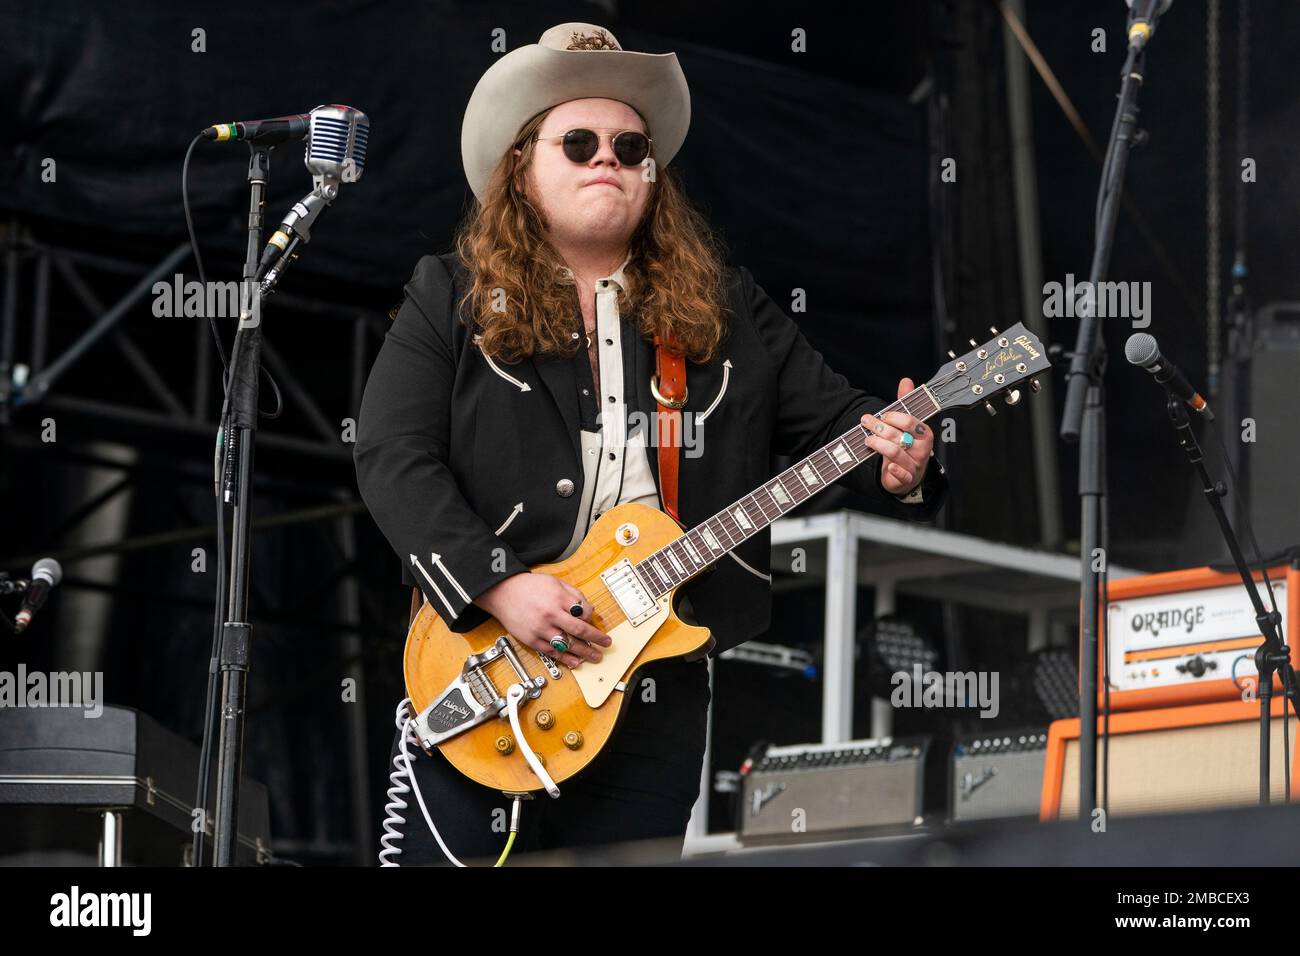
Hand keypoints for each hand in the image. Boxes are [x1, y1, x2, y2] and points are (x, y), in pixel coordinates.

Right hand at [475, 572, 611, 668]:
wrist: (503, 592)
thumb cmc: (529, 586)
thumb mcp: (555, 582)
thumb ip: (573, 594)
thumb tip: (588, 609)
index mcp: (558, 598)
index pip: (584, 611)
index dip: (592, 618)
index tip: (594, 621)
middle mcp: (550, 614)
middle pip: (579, 630)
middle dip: (596, 638)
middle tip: (606, 643)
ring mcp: (540, 629)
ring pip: (567, 644)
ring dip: (584, 652)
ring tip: (595, 656)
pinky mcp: (532, 640)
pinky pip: (551, 652)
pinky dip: (565, 659)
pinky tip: (575, 662)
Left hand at [860, 377, 933, 495]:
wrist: (909, 474)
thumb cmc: (907, 446)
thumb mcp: (906, 424)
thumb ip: (905, 404)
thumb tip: (906, 381)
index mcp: (924, 433)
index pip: (912, 422)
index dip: (894, 417)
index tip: (882, 415)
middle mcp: (922, 449)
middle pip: (900, 436)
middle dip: (880, 428)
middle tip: (866, 422)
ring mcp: (915, 465)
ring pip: (896, 453)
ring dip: (878, 444)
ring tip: (867, 440)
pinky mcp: (907, 479)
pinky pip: (902, 475)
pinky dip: (894, 470)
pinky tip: (887, 466)